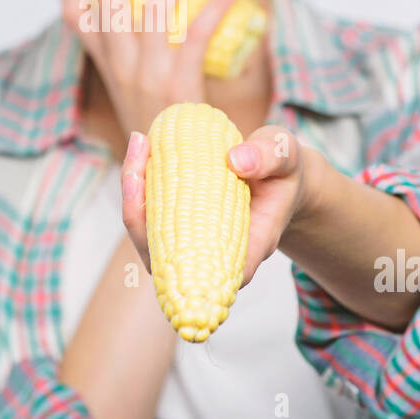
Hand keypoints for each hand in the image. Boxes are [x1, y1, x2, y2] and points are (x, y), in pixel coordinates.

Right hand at [60, 0, 241, 138]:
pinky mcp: (178, 89)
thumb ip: (136, 55)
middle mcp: (117, 69)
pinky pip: (195, 34)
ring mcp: (145, 79)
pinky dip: (214, 6)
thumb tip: (151, 5)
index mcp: (104, 67)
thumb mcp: (137, 90)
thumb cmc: (167, 128)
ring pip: (154, 9)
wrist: (180, 186)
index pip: (74, 14)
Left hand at [120, 124, 326, 289]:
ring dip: (134, 194)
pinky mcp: (178, 228)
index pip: (204, 274)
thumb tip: (236, 160)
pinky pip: (150, 216)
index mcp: (247, 248)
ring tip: (140, 144)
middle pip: (162, 258)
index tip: (154, 214)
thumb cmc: (283, 171)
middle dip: (138, 214)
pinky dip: (140, 185)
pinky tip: (142, 146)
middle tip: (137, 166)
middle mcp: (214, 256)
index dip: (170, 258)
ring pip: (149, 236)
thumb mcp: (285, 155)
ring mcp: (192, 245)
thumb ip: (268, 157)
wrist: (277, 176)